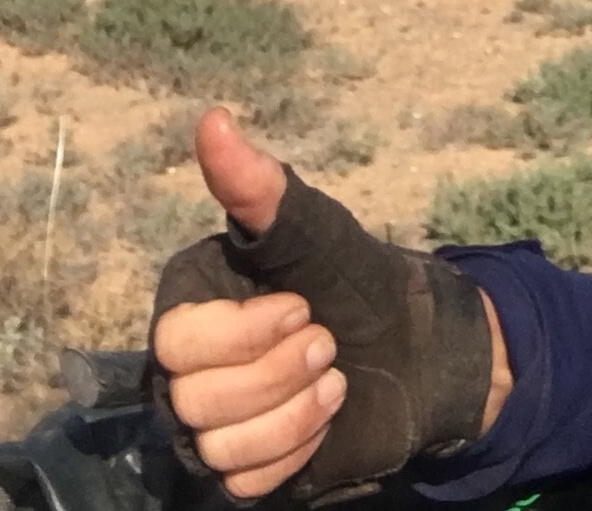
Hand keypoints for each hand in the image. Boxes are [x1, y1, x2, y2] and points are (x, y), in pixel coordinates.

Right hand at [153, 110, 346, 496]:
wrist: (415, 346)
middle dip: (277, 374)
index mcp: (189, 304)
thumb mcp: (312, 230)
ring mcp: (211, 422)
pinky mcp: (244, 468)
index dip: (243, 336)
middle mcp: (187, 366)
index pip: (176, 342)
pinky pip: (245, 482)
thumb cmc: (355, 279)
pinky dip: (296, 447)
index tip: (302, 306)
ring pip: (220, 446)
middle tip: (327, 342)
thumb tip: (213, 118)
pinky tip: (326, 415)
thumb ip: (257, 184)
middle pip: (195, 400)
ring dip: (294, 412)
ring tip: (333, 376)